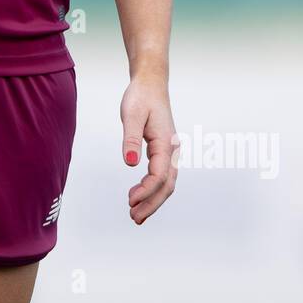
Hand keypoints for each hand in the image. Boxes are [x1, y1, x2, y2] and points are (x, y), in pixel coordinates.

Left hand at [119, 75, 178, 224]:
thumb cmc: (140, 97)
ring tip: (136, 215)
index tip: (130, 202)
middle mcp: (172, 150)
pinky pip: (162, 176)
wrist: (151, 84)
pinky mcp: (164, 151)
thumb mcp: (131, 115)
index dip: (146, 191)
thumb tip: (130, 164)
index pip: (159, 175)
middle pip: (167, 185)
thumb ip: (130, 139)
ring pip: (166, 183)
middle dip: (151, 203)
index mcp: (166, 143)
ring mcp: (170, 151)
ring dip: (153, 200)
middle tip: (134, 218)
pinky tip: (140, 198)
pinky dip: (153, 190)